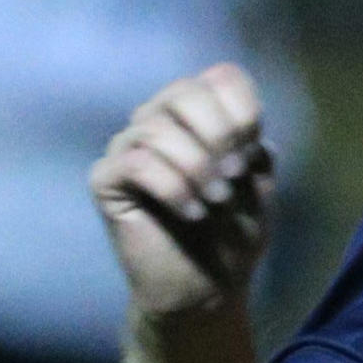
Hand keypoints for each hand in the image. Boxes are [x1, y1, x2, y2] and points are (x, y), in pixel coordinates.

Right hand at [91, 62, 278, 320]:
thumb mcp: (257, 181)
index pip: (221, 77)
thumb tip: (239, 120)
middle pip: (185, 92)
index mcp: (197, 115)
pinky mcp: (105, 180)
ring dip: (197, 167)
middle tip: (234, 176)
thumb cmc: (232, 230)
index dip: (242, 110)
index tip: (253, 151)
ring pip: (157, 130)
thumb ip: (252, 142)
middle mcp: (157, 120)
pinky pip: (136, 164)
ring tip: (218, 200)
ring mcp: (127, 147)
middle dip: (219, 134)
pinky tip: (191, 212)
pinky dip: (173, 188)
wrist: (206, 285)